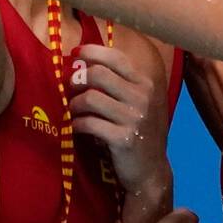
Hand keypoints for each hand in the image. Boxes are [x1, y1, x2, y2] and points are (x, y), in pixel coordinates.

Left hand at [69, 43, 168, 197]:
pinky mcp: (123, 138)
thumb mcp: (141, 103)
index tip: (75, 53)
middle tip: (71, 88)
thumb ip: (122, 83)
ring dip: (75, 104)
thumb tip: (86, 63)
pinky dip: (77, 124)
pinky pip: (89, 123)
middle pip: (98, 74)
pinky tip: (77, 127)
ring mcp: (134, 118)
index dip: (91, 52)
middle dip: (78, 80)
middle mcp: (143, 97)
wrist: (152, 170)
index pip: (116, 58)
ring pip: (90, 98)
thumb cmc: (141, 133)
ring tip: (74, 111)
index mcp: (146, 84)